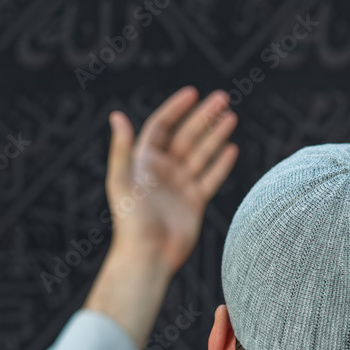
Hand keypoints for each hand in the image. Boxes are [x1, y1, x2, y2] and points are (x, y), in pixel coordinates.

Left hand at [105, 86, 238, 274]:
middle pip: (186, 136)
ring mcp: (180, 185)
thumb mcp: (121, 181)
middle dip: (204, 117)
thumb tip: (117, 116)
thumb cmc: (131, 221)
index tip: (193, 93)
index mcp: (144, 162)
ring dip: (216, 135)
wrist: (148, 257)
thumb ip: (121, 149)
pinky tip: (232, 148)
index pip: (162, 126)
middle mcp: (163, 171)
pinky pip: (211, 177)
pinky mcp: (195, 202)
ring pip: (202, 154)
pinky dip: (221, 163)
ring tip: (231, 117)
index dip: (176, 108)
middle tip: (222, 98)